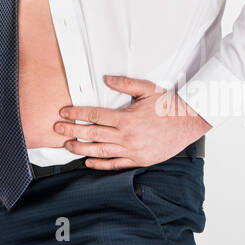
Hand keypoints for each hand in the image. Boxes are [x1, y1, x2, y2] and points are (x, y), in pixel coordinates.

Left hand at [55, 76, 211, 170]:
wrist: (188, 123)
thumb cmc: (167, 106)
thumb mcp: (147, 89)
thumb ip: (125, 84)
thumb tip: (106, 79)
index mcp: (126, 118)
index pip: (94, 116)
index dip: (76, 114)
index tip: (64, 113)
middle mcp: (126, 136)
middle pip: (92, 134)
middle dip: (72, 131)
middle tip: (57, 128)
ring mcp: (132, 150)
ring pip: (100, 151)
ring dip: (81, 148)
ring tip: (67, 145)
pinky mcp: (138, 160)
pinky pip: (115, 164)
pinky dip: (100, 164)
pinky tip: (88, 161)